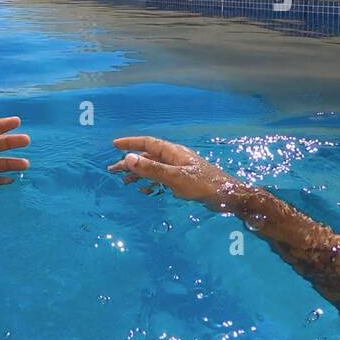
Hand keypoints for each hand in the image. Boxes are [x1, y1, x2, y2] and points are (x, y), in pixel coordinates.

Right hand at [108, 136, 235, 208]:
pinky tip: (145, 190)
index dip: (131, 143)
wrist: (226, 196)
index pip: (148, 143)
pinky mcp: (183, 180)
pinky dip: (151, 182)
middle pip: (148, 156)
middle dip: (131, 162)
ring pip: (154, 168)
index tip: (115, 145)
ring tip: (125, 182)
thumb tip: (129, 158)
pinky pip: (162, 178)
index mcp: (173, 152)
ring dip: (139, 174)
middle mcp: (175, 158)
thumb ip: (152, 169)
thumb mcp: (175, 177)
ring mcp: (179, 169)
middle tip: (113, 170)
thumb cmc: (203, 184)